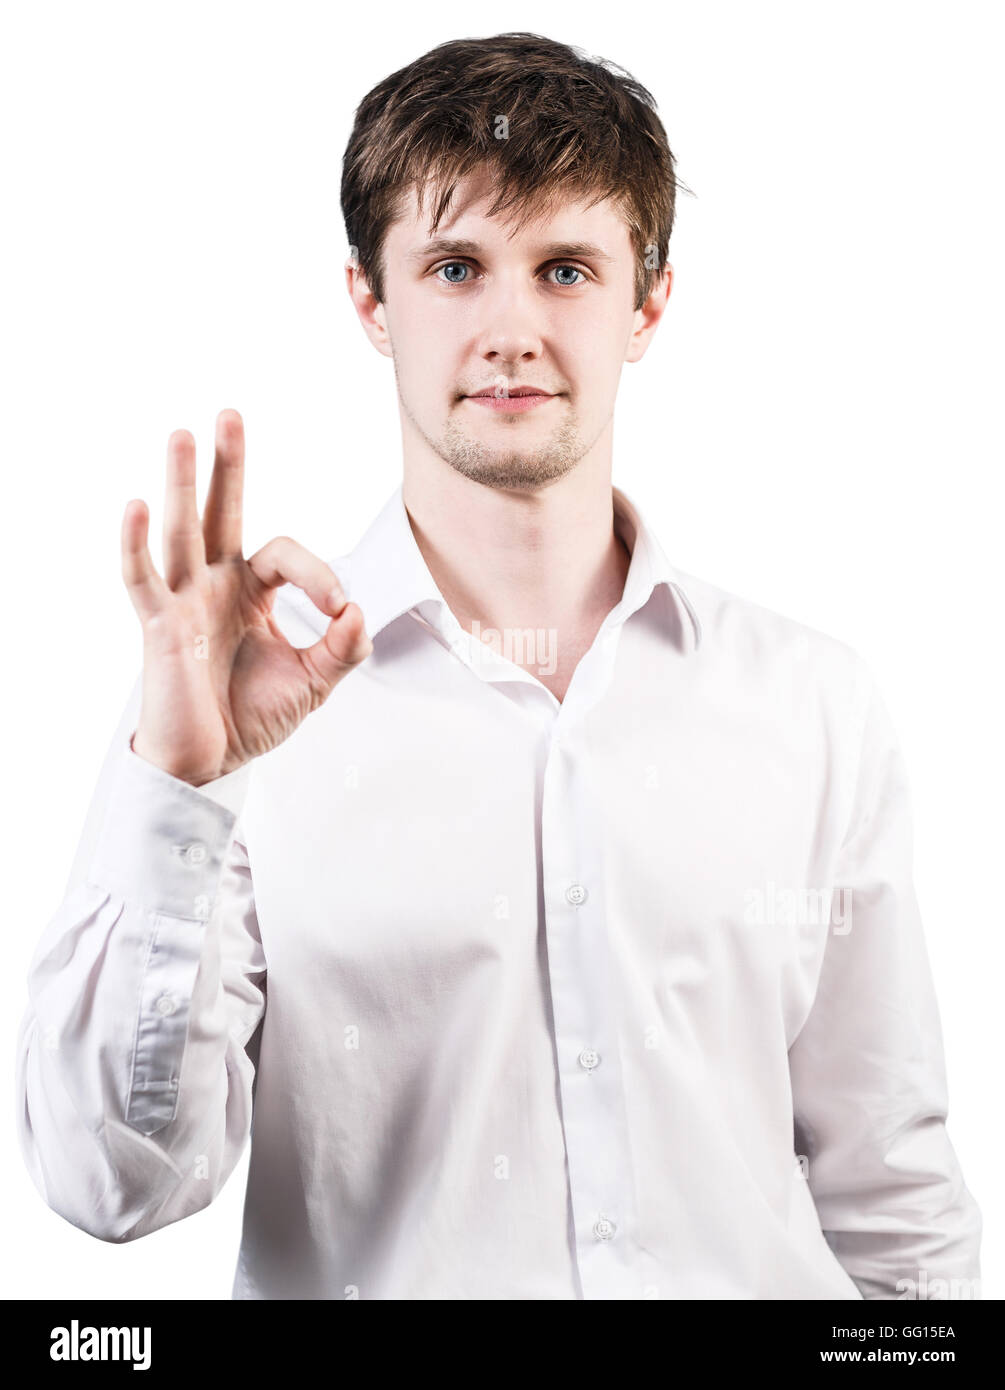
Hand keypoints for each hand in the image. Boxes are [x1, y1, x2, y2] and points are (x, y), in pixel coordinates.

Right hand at [122, 409, 371, 785]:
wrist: (212, 762)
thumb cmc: (251, 716)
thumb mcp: (315, 682)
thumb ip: (342, 648)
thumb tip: (358, 611)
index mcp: (250, 592)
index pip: (284, 556)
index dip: (319, 575)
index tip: (339, 612)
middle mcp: (214, 585)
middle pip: (221, 513)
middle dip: (228, 465)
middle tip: (230, 414)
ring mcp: (184, 601)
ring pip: (182, 532)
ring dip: (182, 483)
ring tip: (182, 435)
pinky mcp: (160, 626)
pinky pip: (142, 579)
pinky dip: (136, 544)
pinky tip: (137, 506)